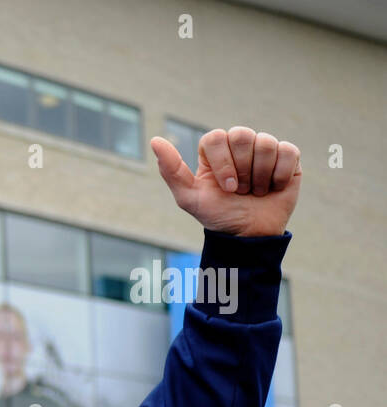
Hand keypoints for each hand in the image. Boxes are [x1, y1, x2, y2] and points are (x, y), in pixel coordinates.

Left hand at [151, 127, 300, 236]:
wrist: (250, 235)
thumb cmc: (218, 216)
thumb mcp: (189, 198)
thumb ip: (171, 171)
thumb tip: (155, 140)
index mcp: (214, 151)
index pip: (215, 137)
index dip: (223, 163)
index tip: (226, 188)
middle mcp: (238, 145)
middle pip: (242, 135)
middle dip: (241, 170)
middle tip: (240, 190)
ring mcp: (263, 149)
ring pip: (266, 143)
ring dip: (260, 176)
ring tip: (256, 191)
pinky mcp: (288, 156)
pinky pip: (287, 151)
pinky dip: (280, 175)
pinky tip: (273, 188)